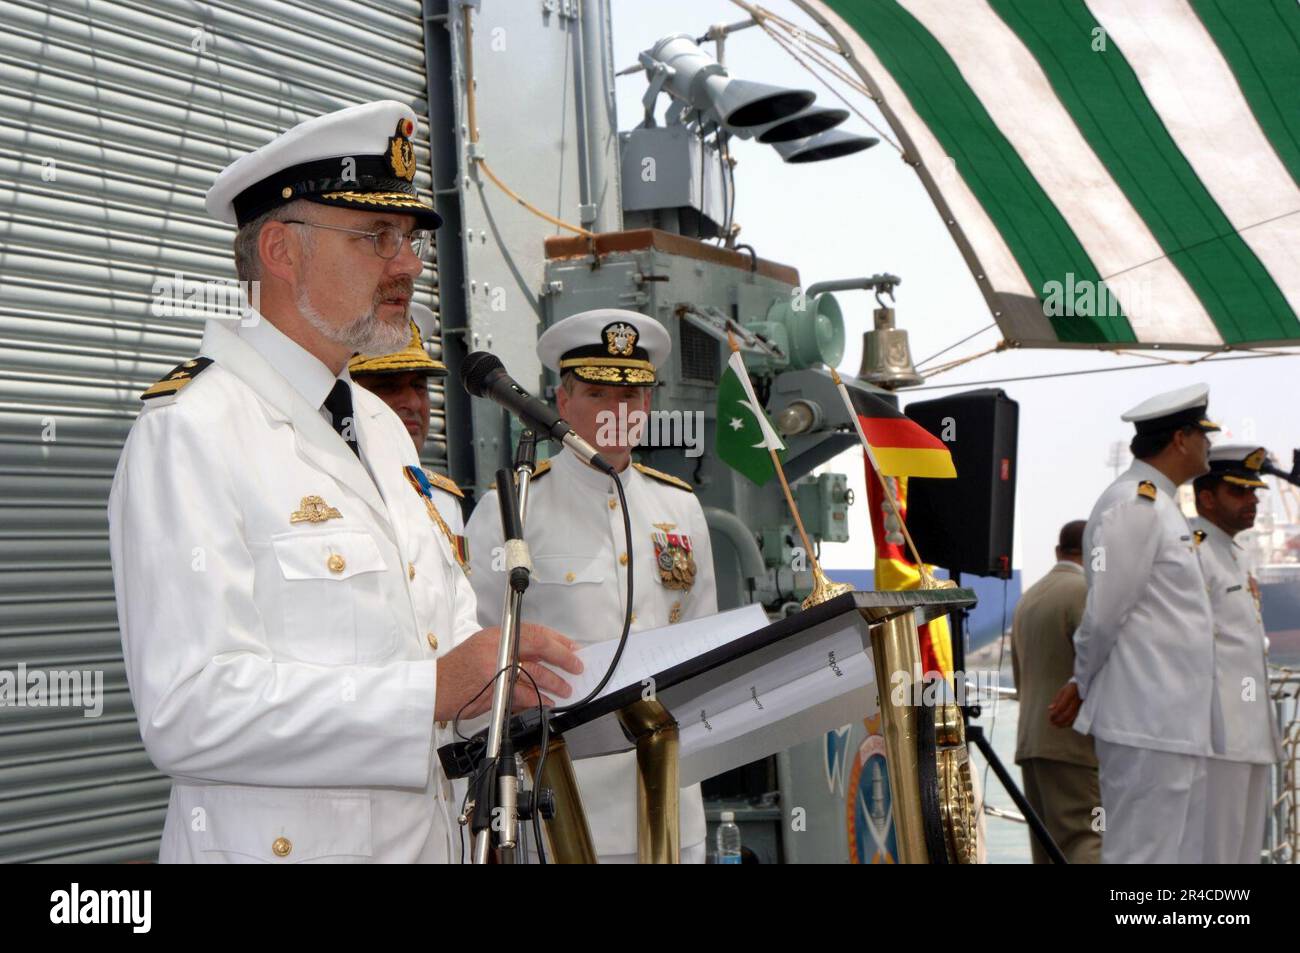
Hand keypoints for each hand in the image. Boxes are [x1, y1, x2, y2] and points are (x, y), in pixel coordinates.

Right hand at [434, 624, 582, 721]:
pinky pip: (525, 695)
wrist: (435, 689)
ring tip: (566, 689)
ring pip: (536, 674)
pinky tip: (548, 702)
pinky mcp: (496, 692)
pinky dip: (539, 699)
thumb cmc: (458, 669)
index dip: (557, 640)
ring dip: (555, 682)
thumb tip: (542, 654)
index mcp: (498, 635)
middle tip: (577, 666)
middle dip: (563, 658)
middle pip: (540, 649)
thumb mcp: (482, 646)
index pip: (535, 631)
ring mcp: (498, 670)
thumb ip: (510, 647)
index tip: (572, 647)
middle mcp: (499, 649)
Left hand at [1047, 681, 1081, 727]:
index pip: (1061, 707)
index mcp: (1071, 693)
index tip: (1050, 716)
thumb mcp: (1063, 690)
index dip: (1055, 713)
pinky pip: (1077, 719)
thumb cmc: (1072, 688)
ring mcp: (1082, 706)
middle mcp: (1077, 700)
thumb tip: (1050, 709)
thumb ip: (1056, 700)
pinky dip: (1069, 723)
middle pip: (1067, 714)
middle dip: (1058, 720)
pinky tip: (1064, 724)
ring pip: (1073, 718)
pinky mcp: (1085, 710)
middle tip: (1052, 722)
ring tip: (1056, 725)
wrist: (1086, 687)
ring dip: (1063, 723)